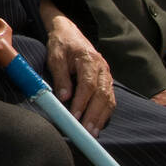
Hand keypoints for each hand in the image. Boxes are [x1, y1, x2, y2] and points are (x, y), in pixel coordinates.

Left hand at [39, 0, 114, 134]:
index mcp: (89, 59)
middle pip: (102, 95)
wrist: (69, 33)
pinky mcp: (107, 80)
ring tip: (92, 133)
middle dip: (94, 115)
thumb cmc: (61, 45)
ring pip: (108, 99)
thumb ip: (60, 77)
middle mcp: (102, 68)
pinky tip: (98, 124)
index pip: (88, 85)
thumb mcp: (55, 57)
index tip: (74, 116)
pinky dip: (105, 112)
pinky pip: (110, 98)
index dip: (82, 102)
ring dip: (101, 117)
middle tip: (86, 131)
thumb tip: (64, 98)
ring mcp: (107, 74)